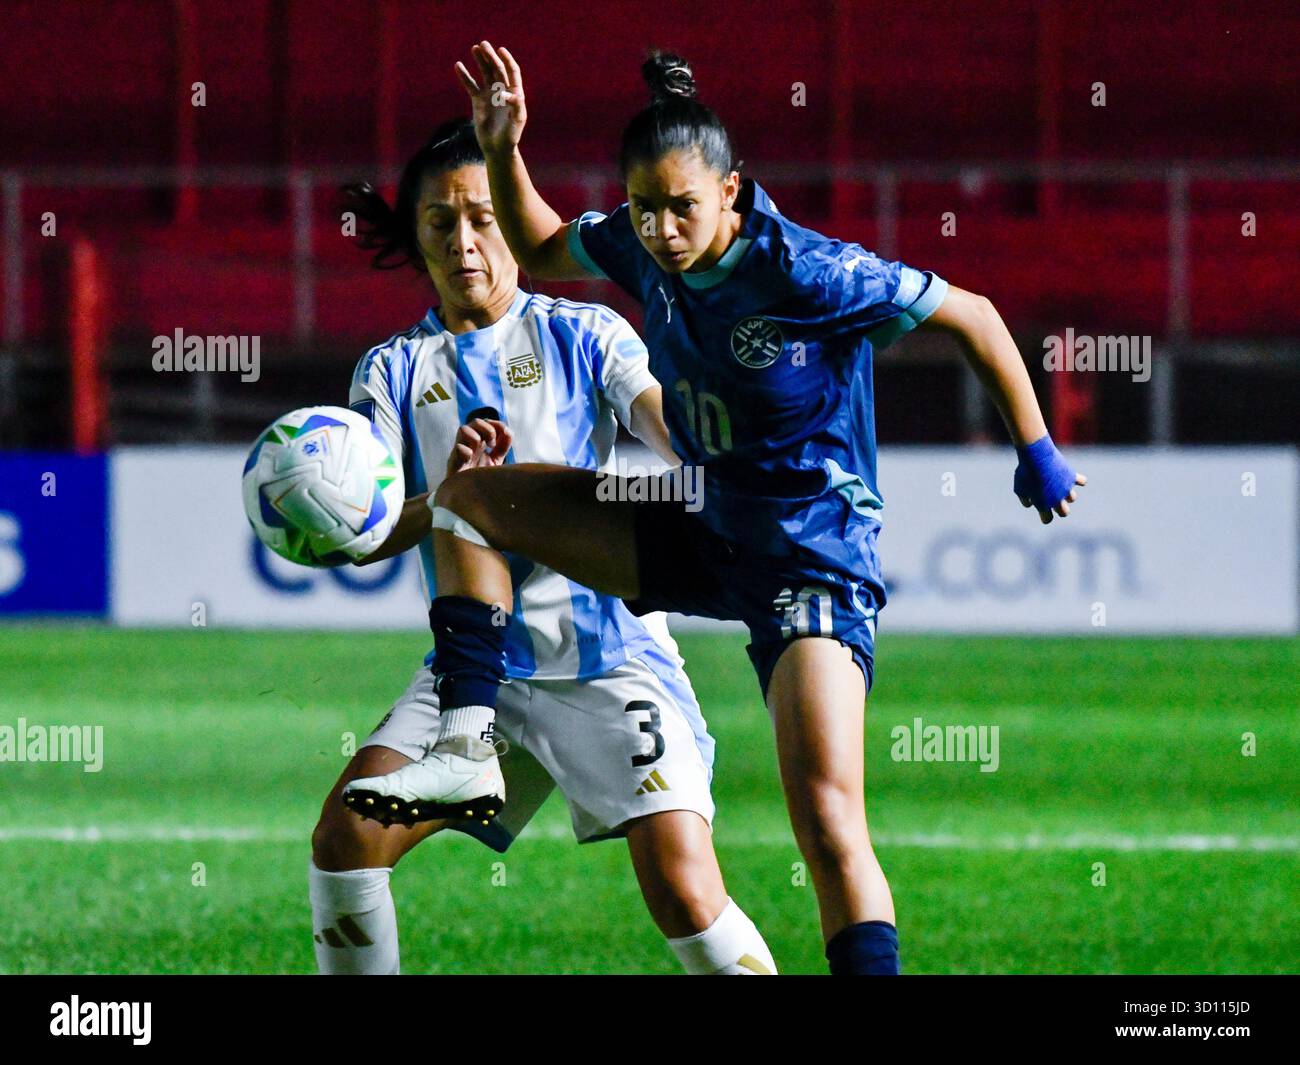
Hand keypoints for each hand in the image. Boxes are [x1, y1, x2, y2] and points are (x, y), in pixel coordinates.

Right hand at [446, 418, 512, 476]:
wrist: (467, 496)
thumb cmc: (479, 478)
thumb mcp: (495, 461)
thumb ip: (502, 447)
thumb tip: (509, 432)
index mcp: (480, 442)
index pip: (486, 423)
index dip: (497, 424)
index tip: (506, 434)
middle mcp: (470, 444)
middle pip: (475, 422)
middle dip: (487, 428)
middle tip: (492, 444)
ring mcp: (461, 452)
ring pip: (463, 429)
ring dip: (476, 436)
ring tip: (482, 450)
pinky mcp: (454, 463)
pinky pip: (457, 449)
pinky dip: (465, 450)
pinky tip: (471, 457)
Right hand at [455, 41, 526, 156]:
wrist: (497, 148)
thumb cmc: (511, 136)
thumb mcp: (517, 121)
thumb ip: (516, 106)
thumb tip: (507, 94)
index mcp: (514, 93)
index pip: (512, 71)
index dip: (507, 60)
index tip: (500, 50)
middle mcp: (502, 91)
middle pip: (496, 69)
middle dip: (490, 56)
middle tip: (483, 45)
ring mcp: (489, 95)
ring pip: (484, 73)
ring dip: (480, 61)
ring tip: (474, 48)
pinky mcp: (478, 101)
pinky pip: (470, 85)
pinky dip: (465, 76)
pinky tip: (458, 65)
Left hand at [1016, 470, 1086, 522]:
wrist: (1036, 456)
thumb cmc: (1025, 472)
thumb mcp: (1019, 488)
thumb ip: (1025, 499)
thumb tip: (1030, 504)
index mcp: (1043, 505)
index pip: (1047, 519)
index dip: (1044, 516)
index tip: (1042, 510)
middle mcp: (1057, 499)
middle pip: (1065, 512)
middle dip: (1060, 509)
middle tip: (1054, 500)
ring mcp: (1066, 488)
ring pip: (1073, 498)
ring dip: (1067, 494)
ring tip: (1058, 485)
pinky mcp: (1072, 476)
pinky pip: (1082, 481)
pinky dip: (1079, 480)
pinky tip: (1071, 476)